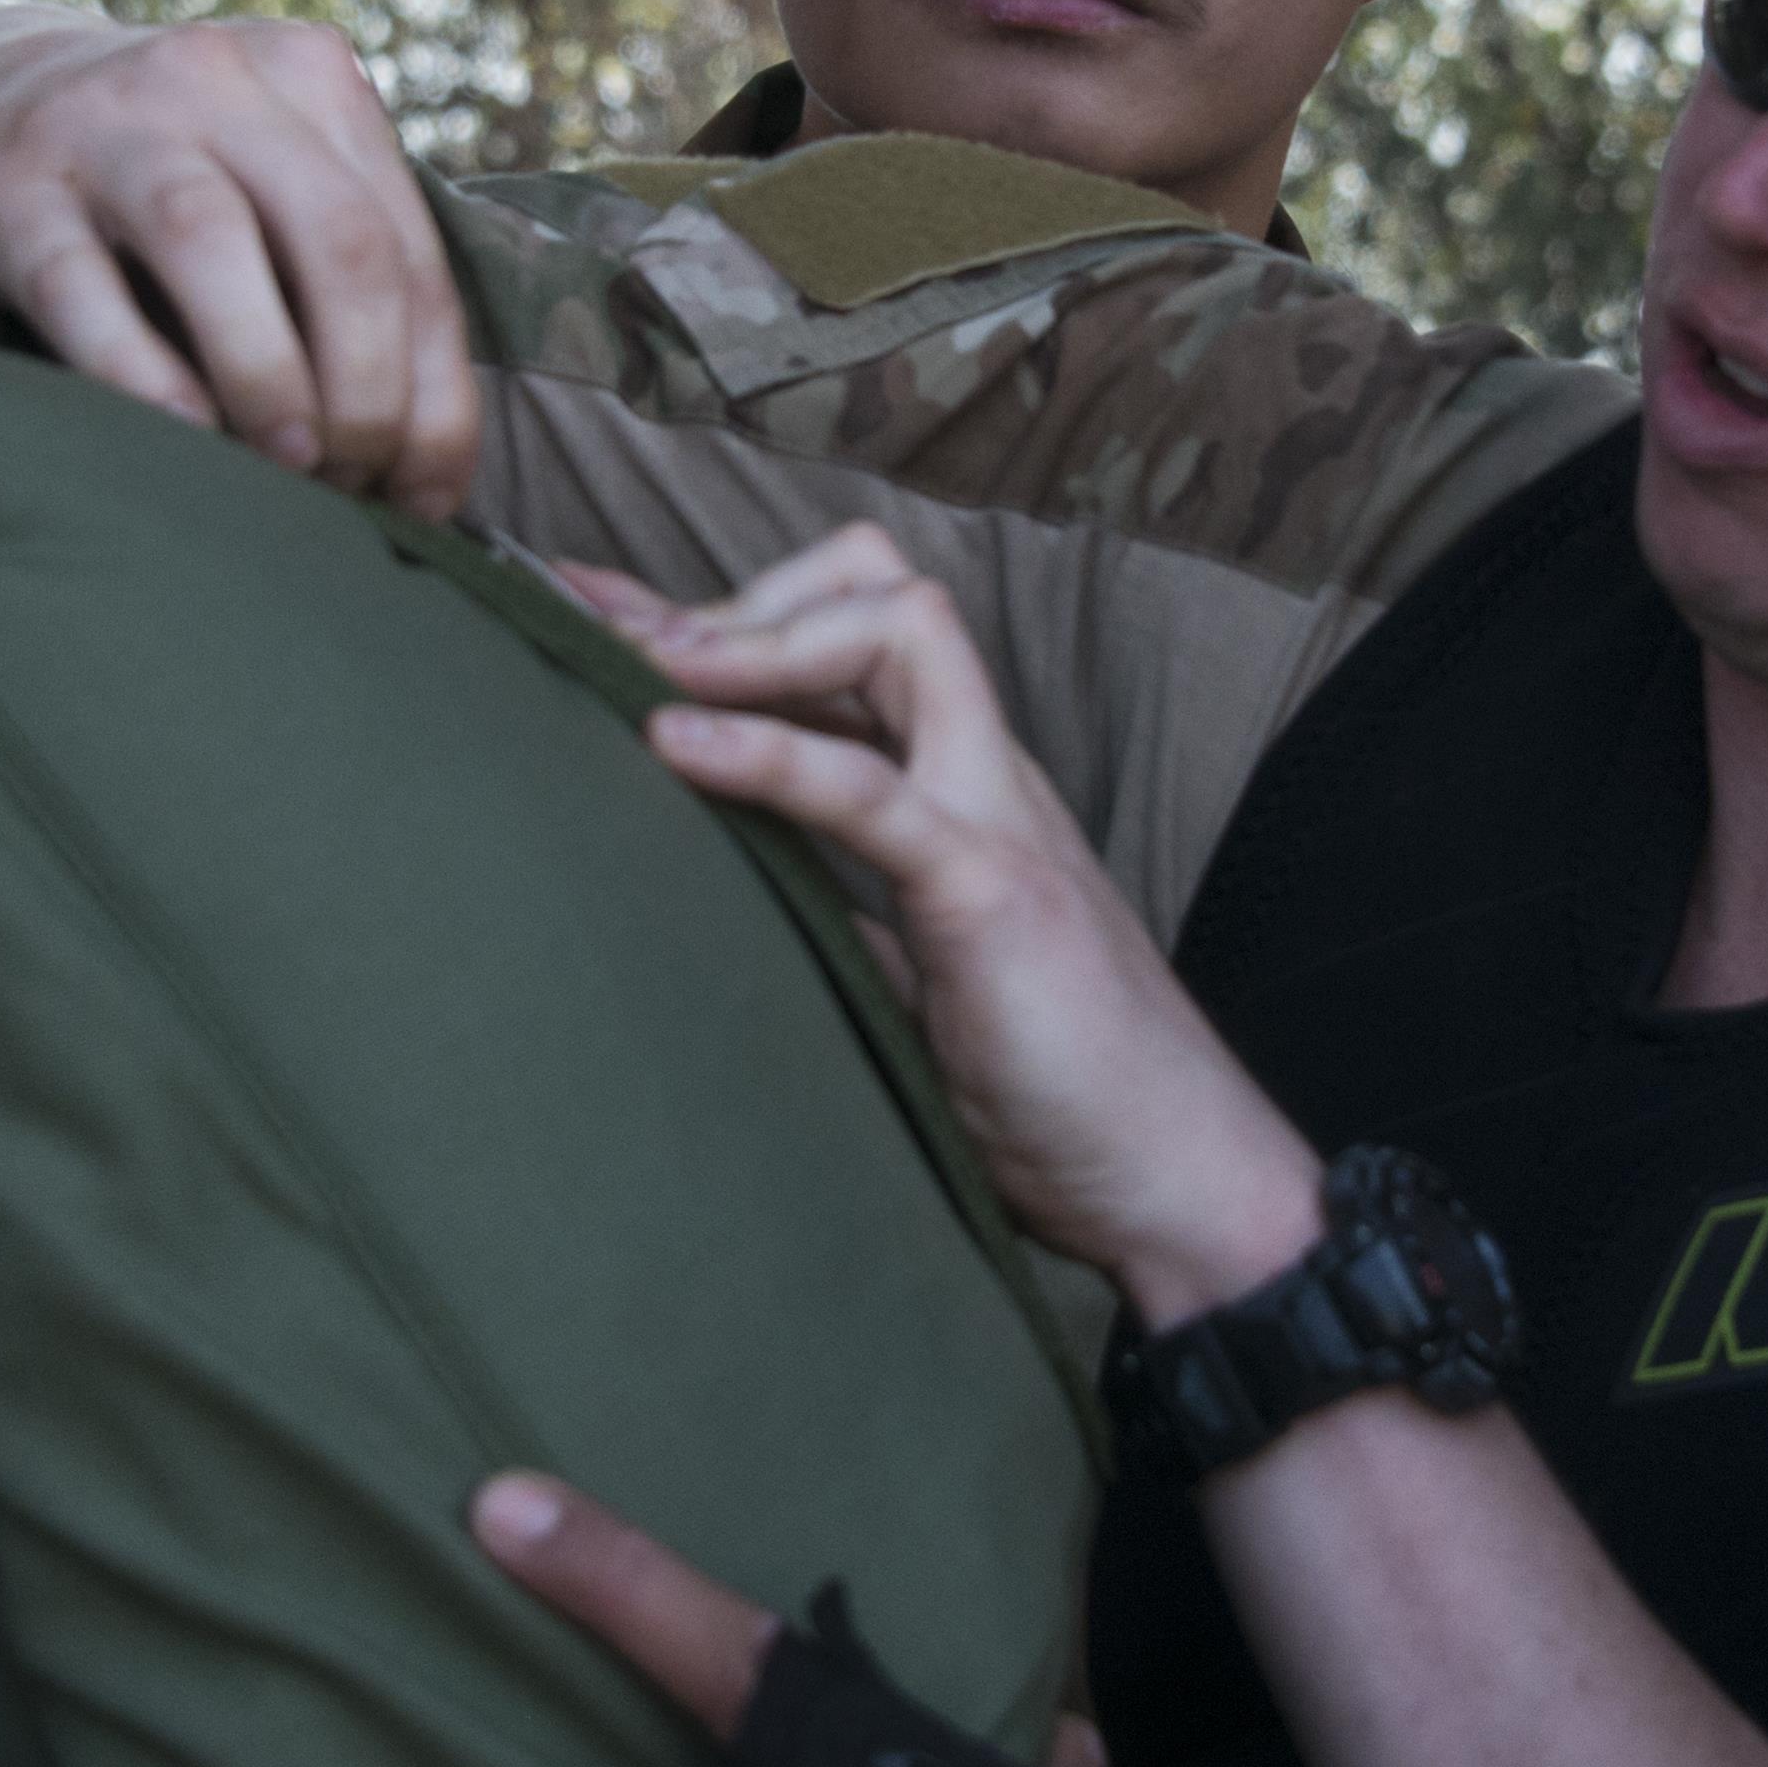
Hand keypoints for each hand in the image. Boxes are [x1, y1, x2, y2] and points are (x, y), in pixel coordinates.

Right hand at [0, 11, 479, 513]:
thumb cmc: (163, 192)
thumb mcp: (270, 188)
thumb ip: (354, 288)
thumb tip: (432, 473)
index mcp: (311, 77)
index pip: (407, 248)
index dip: (435, 391)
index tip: (427, 498)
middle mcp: (215, 77)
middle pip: (338, 237)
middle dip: (367, 385)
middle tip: (351, 480)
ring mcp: (103, 122)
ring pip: (210, 238)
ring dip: (268, 372)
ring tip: (288, 465)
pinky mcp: (8, 189)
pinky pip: (80, 287)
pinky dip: (142, 372)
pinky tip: (184, 436)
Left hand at [585, 531, 1328, 1322]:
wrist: (1174, 1177)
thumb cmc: (1056, 1090)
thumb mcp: (920, 981)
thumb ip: (849, 915)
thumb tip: (738, 889)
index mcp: (962, 789)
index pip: (853, 637)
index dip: (723, 611)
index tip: (592, 609)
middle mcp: (983, 774)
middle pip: (878, 589)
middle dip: (738, 594)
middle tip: (610, 637)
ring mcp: (995, 819)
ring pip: (899, 633)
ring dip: (754, 638)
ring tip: (642, 665)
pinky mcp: (991, 893)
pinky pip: (872, 790)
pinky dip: (767, 753)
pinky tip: (675, 741)